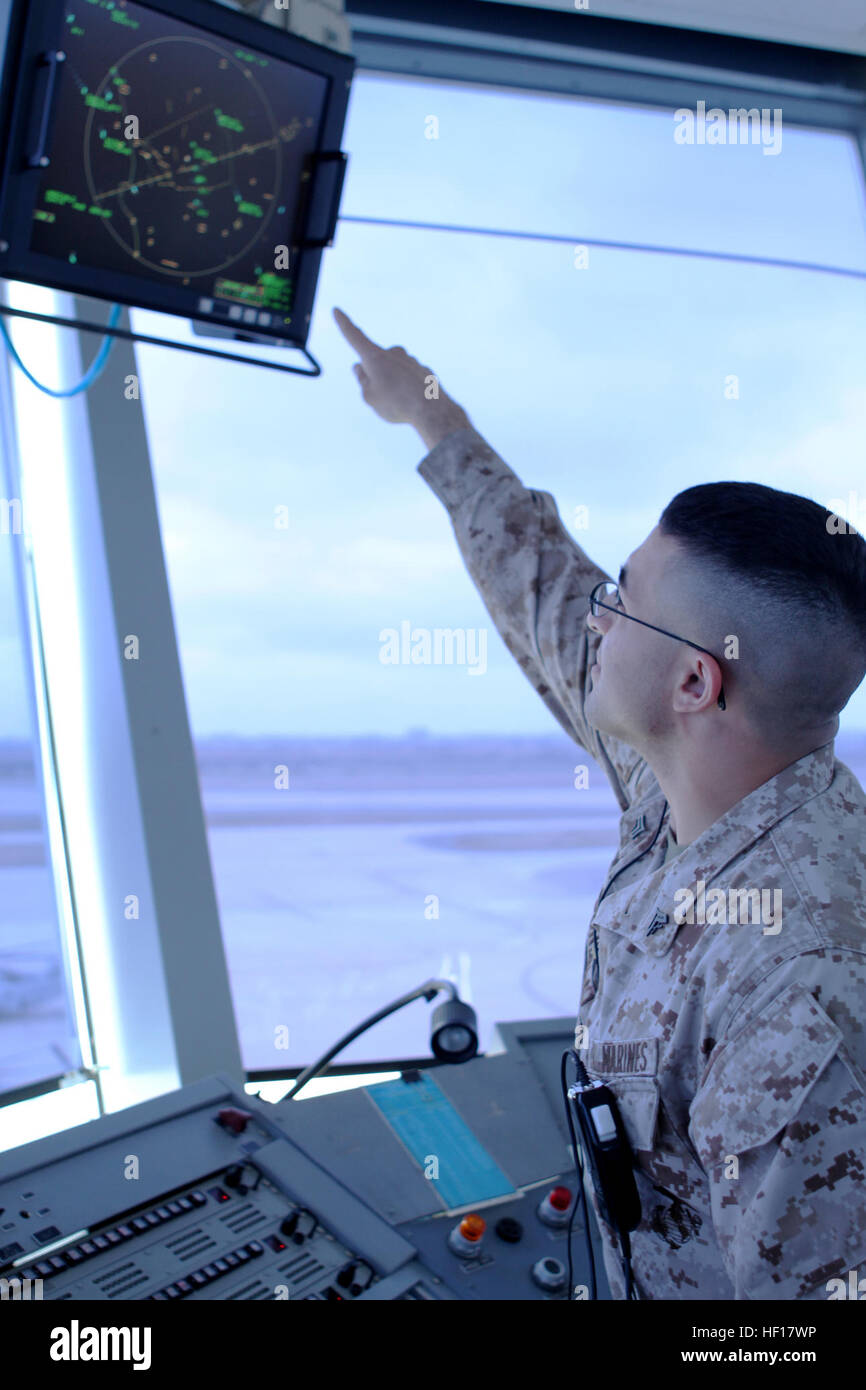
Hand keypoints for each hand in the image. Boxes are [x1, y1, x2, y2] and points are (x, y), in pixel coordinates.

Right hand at [333, 307, 469, 443]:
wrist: (432, 410)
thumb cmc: (396, 404)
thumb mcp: (369, 396)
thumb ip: (362, 380)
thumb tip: (360, 367)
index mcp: (374, 357)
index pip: (354, 337)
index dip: (344, 324)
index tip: (336, 310)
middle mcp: (393, 353)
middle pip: (375, 363)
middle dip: (375, 377)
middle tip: (383, 397)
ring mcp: (410, 359)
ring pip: (393, 373)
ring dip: (393, 385)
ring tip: (401, 402)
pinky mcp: (422, 369)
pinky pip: (409, 380)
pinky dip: (408, 390)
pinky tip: (415, 402)